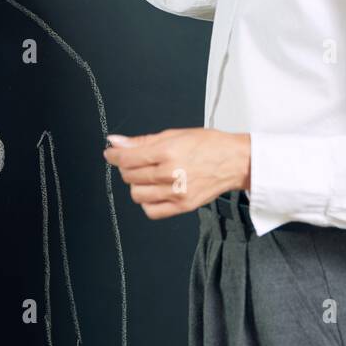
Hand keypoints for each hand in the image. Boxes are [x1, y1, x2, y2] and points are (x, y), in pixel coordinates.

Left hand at [102, 128, 250, 219]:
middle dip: (126, 167)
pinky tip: (153, 191)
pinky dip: (147, 202)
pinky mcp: (183, 206)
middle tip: (134, 161)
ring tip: (146, 176)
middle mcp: (171, 173)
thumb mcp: (174, 134)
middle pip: (130, 176)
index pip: (128, 158)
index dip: (113, 155)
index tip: (110, 154)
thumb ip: (142, 141)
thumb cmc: (209, 145)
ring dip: (136, 185)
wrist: (235, 161)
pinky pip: (151, 211)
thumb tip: (115, 142)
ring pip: (137, 194)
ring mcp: (177, 192)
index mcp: (168, 151)